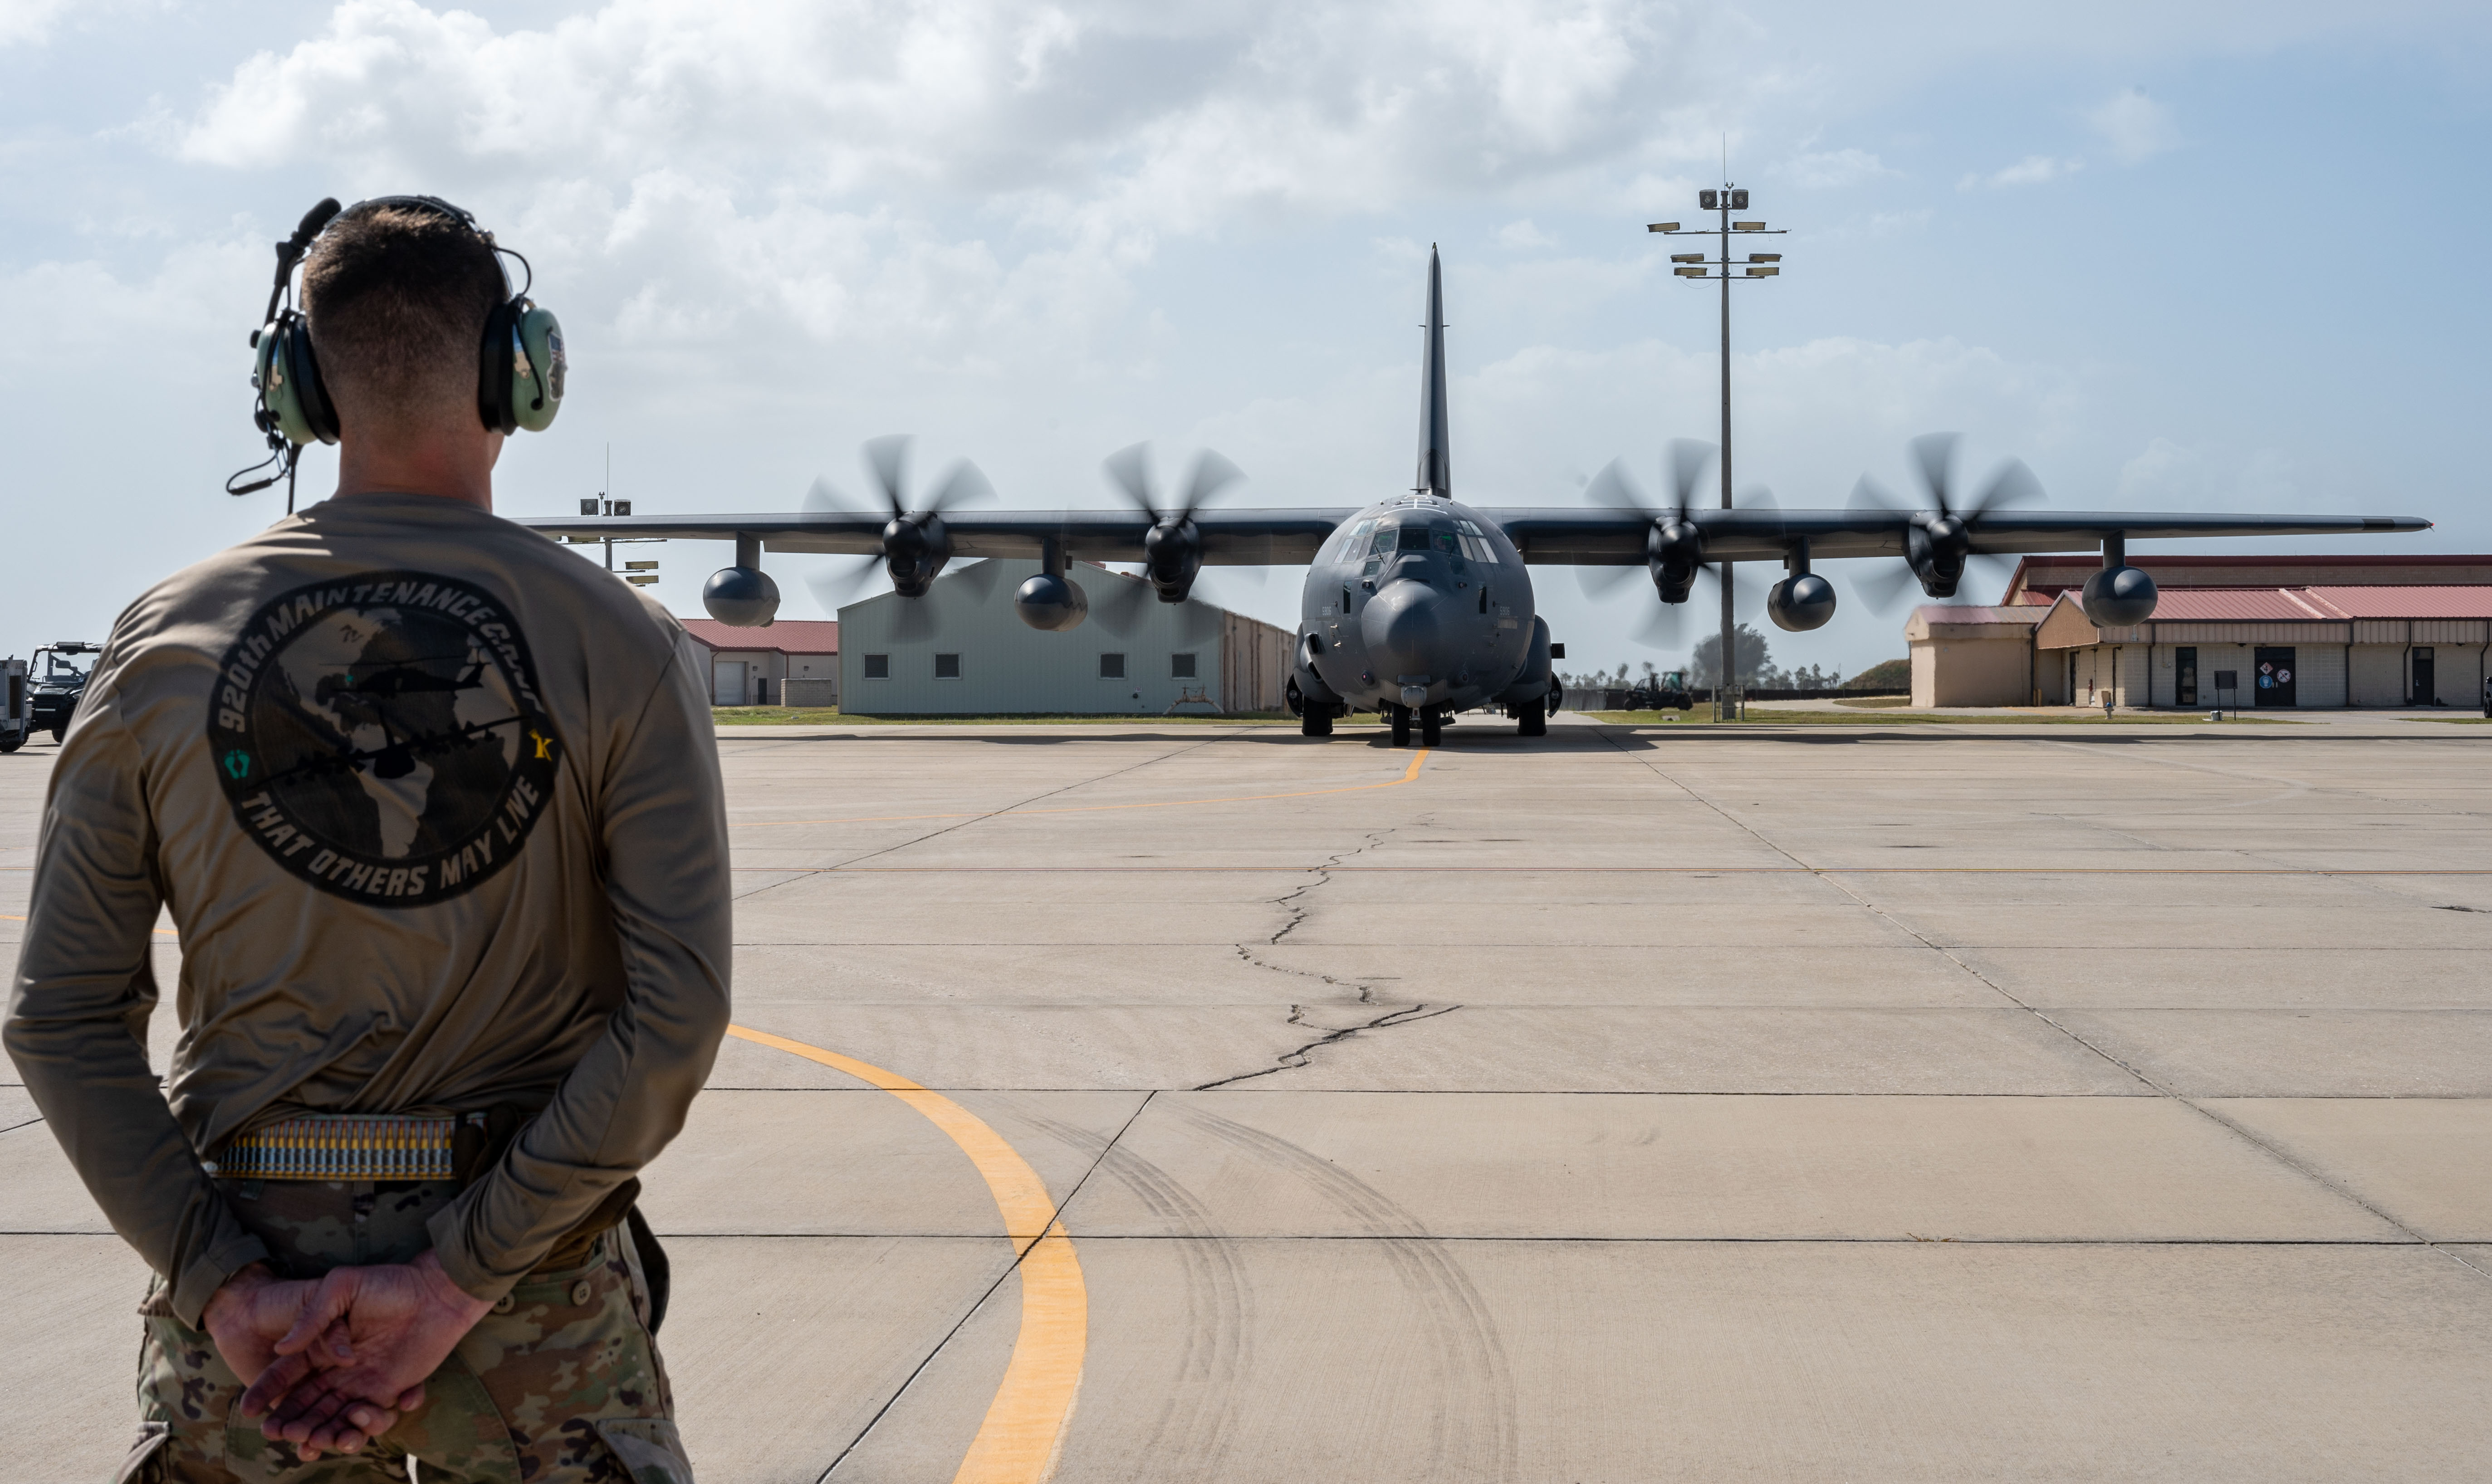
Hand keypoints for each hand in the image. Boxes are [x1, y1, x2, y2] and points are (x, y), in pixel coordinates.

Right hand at [202, 1264, 405, 1457]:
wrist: (438, 1291)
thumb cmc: (390, 1282)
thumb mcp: (343, 1286)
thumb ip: (313, 1316)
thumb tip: (282, 1349)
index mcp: (318, 1346)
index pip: (285, 1375)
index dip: (266, 1392)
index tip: (248, 1409)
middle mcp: (336, 1369)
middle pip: (305, 1404)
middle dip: (290, 1421)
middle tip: (280, 1433)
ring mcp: (361, 1382)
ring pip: (333, 1418)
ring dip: (321, 1432)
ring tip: (314, 1439)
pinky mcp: (389, 1391)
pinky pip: (371, 1418)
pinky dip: (364, 1424)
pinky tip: (359, 1416)